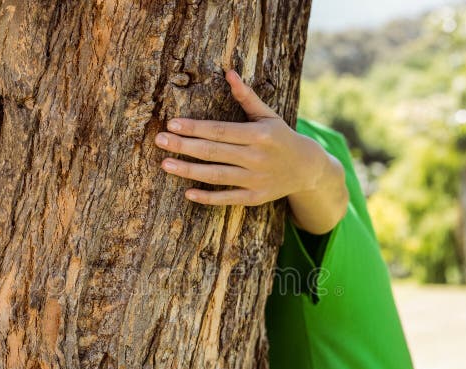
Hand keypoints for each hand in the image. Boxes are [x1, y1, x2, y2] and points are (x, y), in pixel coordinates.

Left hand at [154, 69, 347, 233]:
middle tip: (159, 141)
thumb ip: (247, 97)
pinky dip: (208, 197)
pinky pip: (227, 198)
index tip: (172, 124)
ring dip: (188, 171)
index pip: (220, 130)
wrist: (306, 168)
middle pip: (213, 152)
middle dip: (184, 146)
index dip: (195, 128)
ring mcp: (255, 179)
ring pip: (216, 176)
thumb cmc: (281, 137)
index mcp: (258, 134)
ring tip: (165, 164)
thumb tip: (228, 73)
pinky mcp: (254, 197)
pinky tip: (188, 193)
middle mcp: (256, 157)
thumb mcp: (268, 115)